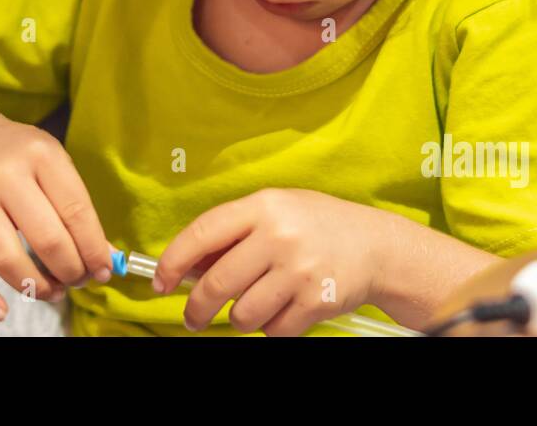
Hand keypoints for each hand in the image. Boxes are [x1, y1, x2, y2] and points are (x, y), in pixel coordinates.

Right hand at [0, 111, 115, 320]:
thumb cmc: (20, 158)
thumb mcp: (54, 165)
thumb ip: (78, 209)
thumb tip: (108, 260)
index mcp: (40, 155)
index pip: (76, 210)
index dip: (93, 248)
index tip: (103, 271)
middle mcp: (5, 175)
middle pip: (46, 238)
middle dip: (70, 270)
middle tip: (79, 280)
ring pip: (6, 258)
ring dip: (36, 286)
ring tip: (54, 292)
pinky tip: (1, 311)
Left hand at [152, 188, 389, 335]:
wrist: (376, 245)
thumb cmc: (317, 226)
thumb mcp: (275, 211)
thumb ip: (233, 233)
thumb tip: (186, 266)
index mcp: (263, 206)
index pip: (203, 233)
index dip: (174, 261)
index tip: (160, 282)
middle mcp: (279, 236)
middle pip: (217, 283)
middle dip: (196, 308)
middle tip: (192, 317)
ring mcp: (299, 271)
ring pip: (242, 314)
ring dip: (239, 318)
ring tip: (253, 305)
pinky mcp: (316, 302)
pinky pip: (273, 331)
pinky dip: (271, 328)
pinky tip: (284, 309)